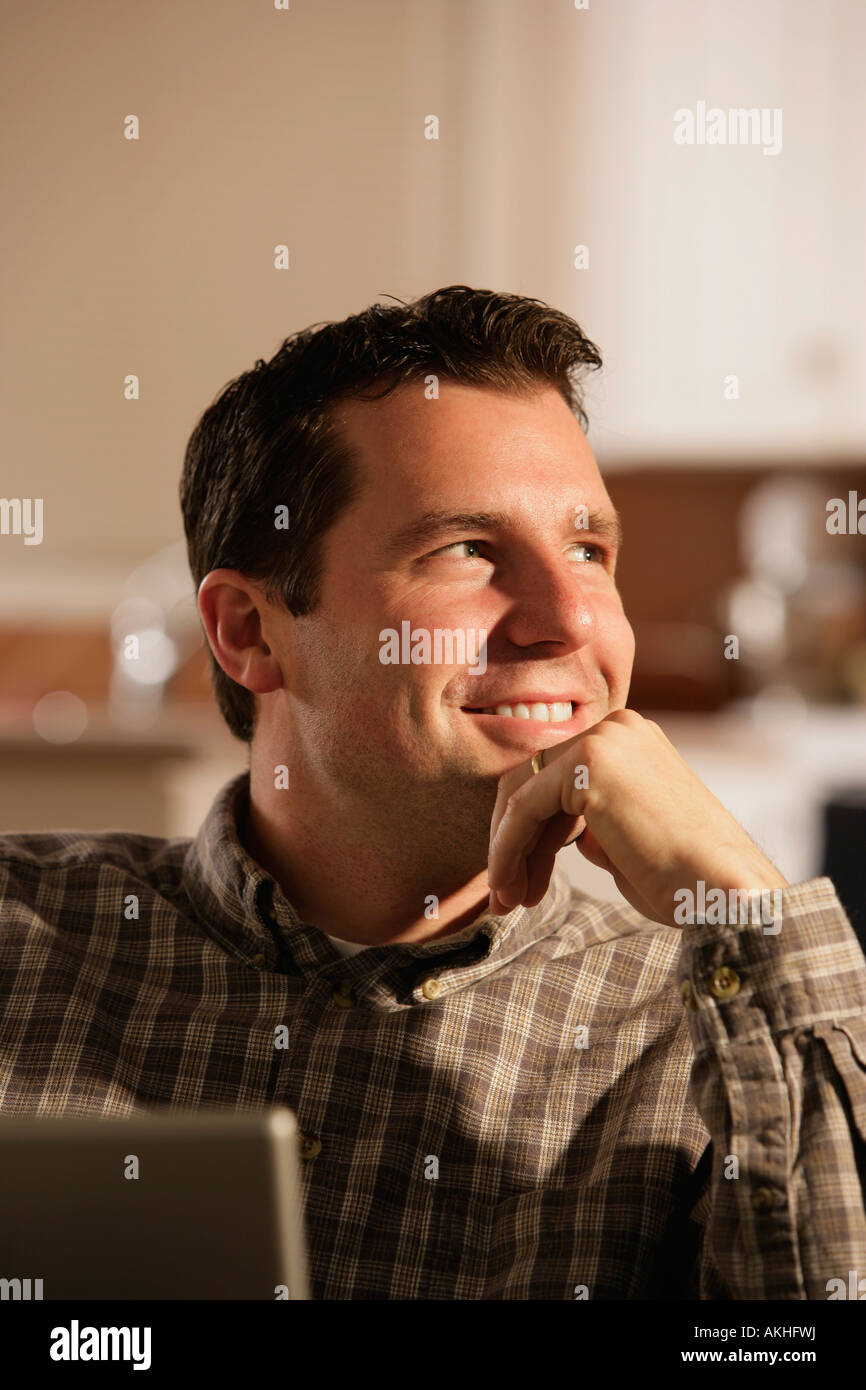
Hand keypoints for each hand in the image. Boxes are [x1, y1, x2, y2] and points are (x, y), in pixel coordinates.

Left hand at [486, 708, 787, 927]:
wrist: (724, 893)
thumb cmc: (685, 882)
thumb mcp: (626, 840)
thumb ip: (591, 825)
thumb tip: (556, 832)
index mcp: (632, 741)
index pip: (558, 780)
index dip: (532, 834)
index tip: (522, 882)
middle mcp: (617, 729)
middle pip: (536, 782)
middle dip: (516, 842)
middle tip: (508, 896)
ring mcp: (603, 740)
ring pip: (525, 795)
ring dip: (509, 851)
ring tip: (509, 901)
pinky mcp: (588, 765)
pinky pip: (524, 808)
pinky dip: (507, 848)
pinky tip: (509, 887)